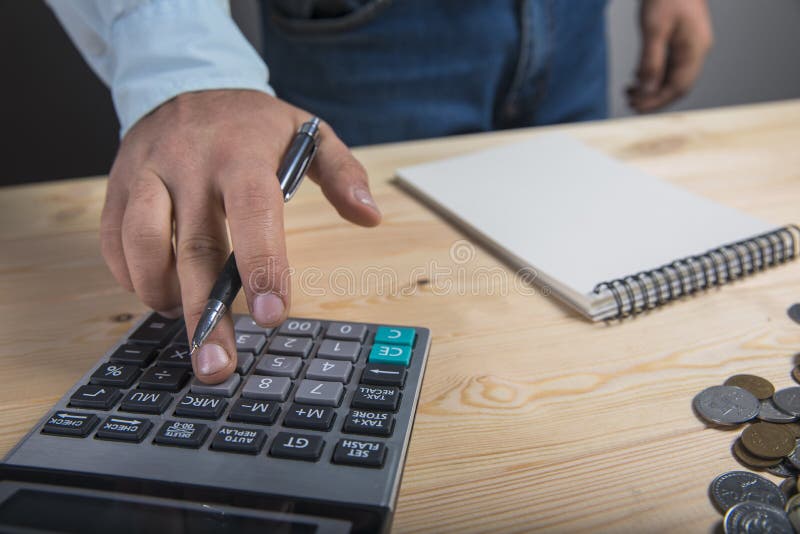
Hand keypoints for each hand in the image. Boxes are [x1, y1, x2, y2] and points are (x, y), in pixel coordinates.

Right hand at [101, 90, 380, 382]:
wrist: (184, 81)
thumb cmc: (253, 123)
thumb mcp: (309, 133)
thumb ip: (343, 173)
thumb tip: (370, 216)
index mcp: (242, 155)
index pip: (254, 215)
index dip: (262, 266)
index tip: (271, 315)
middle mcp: (189, 165)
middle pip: (195, 248)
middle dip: (205, 314)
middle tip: (217, 367)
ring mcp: (146, 174)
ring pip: (142, 246)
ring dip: (162, 295)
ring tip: (185, 320)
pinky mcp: (117, 186)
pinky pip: (113, 242)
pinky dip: (130, 276)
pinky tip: (156, 292)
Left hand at [627, 0, 712, 111]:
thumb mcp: (654, 29)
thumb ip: (651, 62)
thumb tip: (646, 91)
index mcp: (694, 49)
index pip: (679, 87)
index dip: (657, 101)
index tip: (636, 107)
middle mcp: (696, 50)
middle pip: (677, 85)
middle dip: (654, 97)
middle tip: (629, 102)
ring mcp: (690, 46)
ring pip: (672, 77)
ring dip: (652, 88)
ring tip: (628, 91)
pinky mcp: (681, 40)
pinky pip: (669, 66)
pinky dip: (653, 75)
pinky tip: (636, 77)